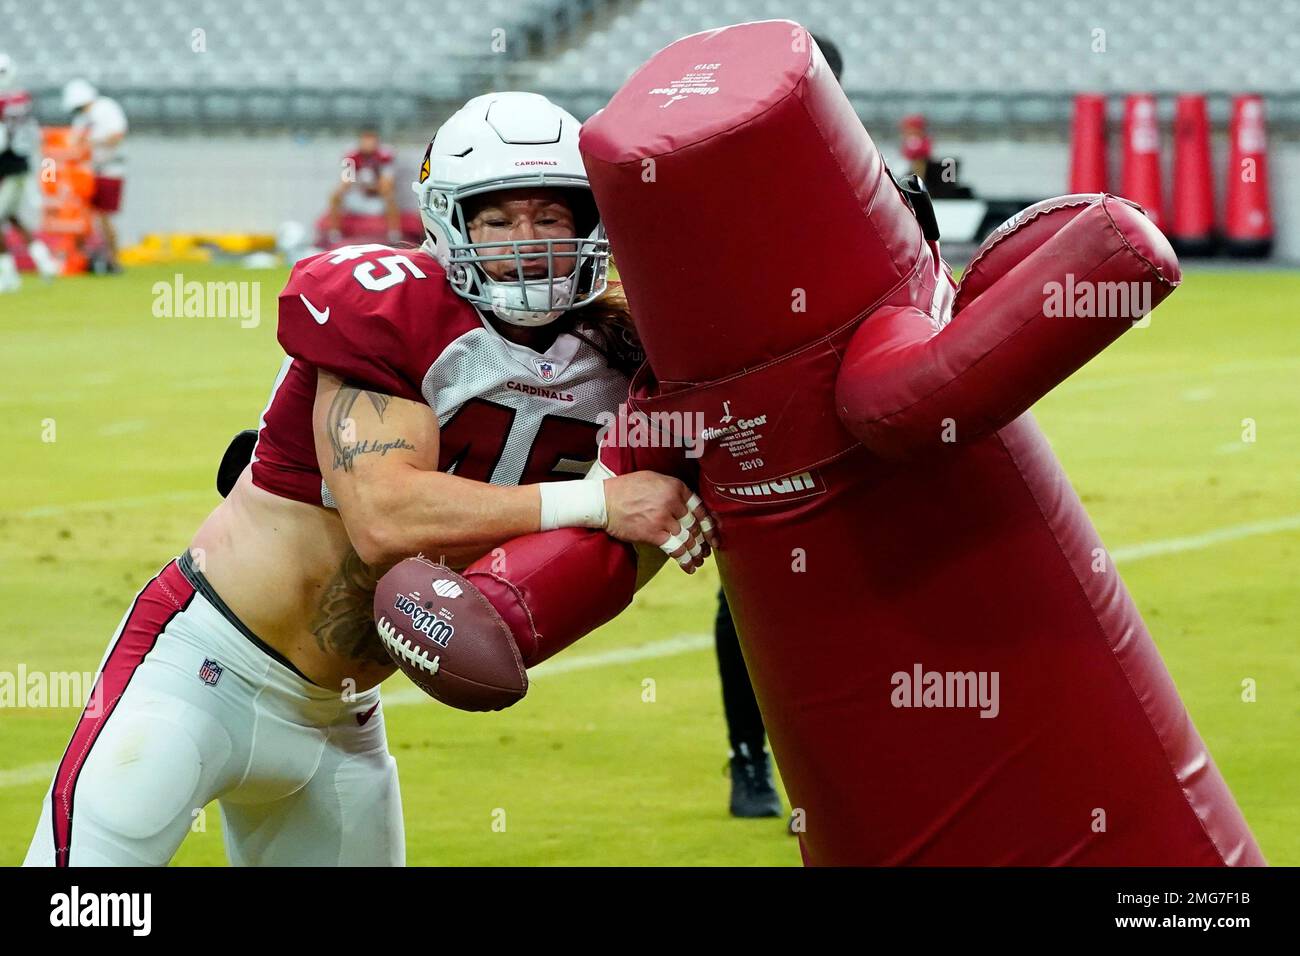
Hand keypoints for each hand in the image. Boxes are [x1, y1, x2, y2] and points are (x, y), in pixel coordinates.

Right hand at [603, 471, 718, 572]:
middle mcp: (672, 502)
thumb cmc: (625, 489)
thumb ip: (672, 488)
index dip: (709, 522)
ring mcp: (663, 519)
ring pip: (688, 538)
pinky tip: (690, 567)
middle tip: (708, 549)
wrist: (603, 501)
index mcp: (675, 487)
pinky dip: (685, 560)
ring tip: (700, 559)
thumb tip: (685, 503)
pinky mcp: (653, 534)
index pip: (700, 507)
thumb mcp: (653, 478)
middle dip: (704, 540)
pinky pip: (676, 549)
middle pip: (695, 524)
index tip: (712, 532)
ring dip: (696, 552)